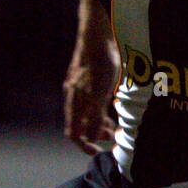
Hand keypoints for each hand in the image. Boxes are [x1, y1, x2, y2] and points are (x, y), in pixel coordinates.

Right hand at [62, 40, 119, 155]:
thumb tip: (90, 137)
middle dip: (95, 134)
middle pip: (80, 125)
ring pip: (86, 113)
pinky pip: (90, 102)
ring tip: (114, 126)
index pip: (73, 132)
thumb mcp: (100, 91)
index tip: (96, 151)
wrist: (96, 36)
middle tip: (112, 136)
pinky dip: (99, 110)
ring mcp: (79, 88)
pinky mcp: (86, 80)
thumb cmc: (99, 62)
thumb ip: (95, 115)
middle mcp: (73, 97)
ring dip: (98, 123)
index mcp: (74, 102)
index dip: (83, 144)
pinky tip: (111, 107)